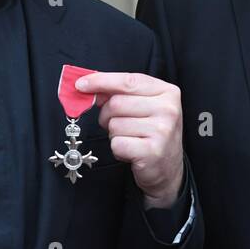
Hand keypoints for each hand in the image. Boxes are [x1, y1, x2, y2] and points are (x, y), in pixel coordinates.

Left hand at [74, 72, 183, 207]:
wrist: (167, 167)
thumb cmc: (151, 133)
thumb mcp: (143, 106)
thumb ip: (120, 93)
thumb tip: (89, 86)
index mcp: (167, 92)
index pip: (128, 81)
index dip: (101, 81)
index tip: (81, 84)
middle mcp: (168, 109)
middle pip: (117, 103)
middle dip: (107, 115)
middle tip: (117, 124)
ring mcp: (162, 130)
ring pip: (114, 125)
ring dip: (114, 134)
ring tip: (130, 139)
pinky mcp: (152, 151)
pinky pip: (117, 143)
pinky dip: (117, 149)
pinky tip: (131, 151)